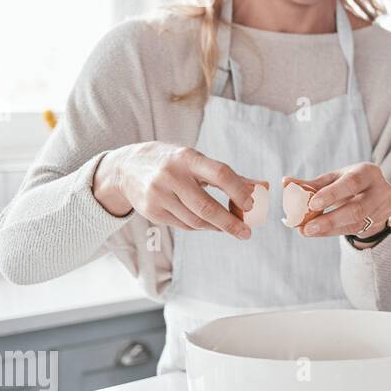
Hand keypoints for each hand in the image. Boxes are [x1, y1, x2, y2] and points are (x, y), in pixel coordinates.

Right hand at [97, 142, 255, 238]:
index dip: (238, 191)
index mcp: (187, 158)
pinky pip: (183, 226)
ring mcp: (158, 195)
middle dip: (230, 223)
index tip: (251, 206)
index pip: (220, 174)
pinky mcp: (151, 212)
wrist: (126, 167)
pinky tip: (208, 225)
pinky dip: (200, 227)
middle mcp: (171, 176)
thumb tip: (264, 187)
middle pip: (206, 207)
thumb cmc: (174, 162)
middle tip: (246, 233)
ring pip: (195, 221)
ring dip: (217, 227)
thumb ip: (230, 176)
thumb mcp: (198, 161)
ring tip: (229, 228)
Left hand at [297, 162, 390, 239]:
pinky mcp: (379, 222)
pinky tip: (318, 232)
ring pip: (356, 223)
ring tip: (307, 231)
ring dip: (330, 229)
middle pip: (357, 208)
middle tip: (306, 227)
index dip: (333, 194)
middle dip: (330, 219)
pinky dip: (334, 232)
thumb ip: (312, 183)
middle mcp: (380, 190)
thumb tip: (285, 182)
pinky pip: (355, 230)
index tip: (312, 204)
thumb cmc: (349, 183)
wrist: (375, 195)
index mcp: (368, 172)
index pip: (352, 182)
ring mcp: (383, 208)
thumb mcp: (334, 179)